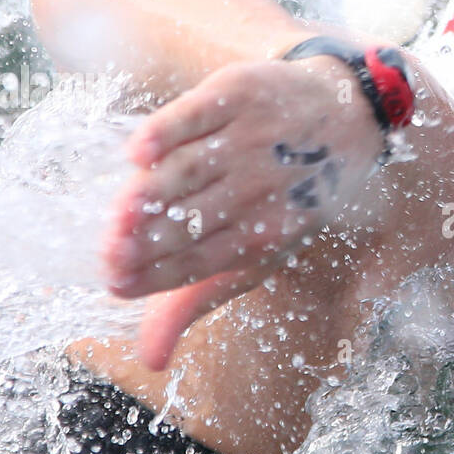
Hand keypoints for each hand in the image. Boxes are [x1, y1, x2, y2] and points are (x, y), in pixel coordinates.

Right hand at [103, 56, 385, 367]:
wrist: (344, 117)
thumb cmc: (286, 198)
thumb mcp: (255, 255)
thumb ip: (195, 301)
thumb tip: (151, 362)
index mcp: (266, 236)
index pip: (202, 263)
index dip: (158, 276)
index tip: (115, 284)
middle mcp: (261, 189)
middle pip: (195, 219)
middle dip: (150, 241)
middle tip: (110, 255)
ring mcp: (250, 140)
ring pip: (191, 172)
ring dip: (152, 195)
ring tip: (117, 217)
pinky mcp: (240, 92)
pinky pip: (199, 114)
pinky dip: (169, 132)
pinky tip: (138, 154)